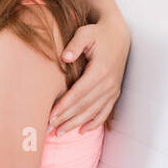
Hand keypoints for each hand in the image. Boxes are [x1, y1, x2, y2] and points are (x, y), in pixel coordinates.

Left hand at [49, 18, 129, 134]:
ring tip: (59, 133)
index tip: (50, 116)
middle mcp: (108, 83)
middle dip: (66, 119)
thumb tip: (64, 57)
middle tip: (48, 130)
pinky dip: (94, 122)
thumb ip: (75, 44)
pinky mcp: (114, 91)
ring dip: (76, 124)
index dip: (64, 106)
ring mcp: (113, 89)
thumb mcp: (86, 33)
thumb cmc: (97, 33)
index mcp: (100, 71)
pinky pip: (105, 111)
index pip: (78, 94)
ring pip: (93, 111)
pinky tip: (82, 131)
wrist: (118, 34)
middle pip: (84, 106)